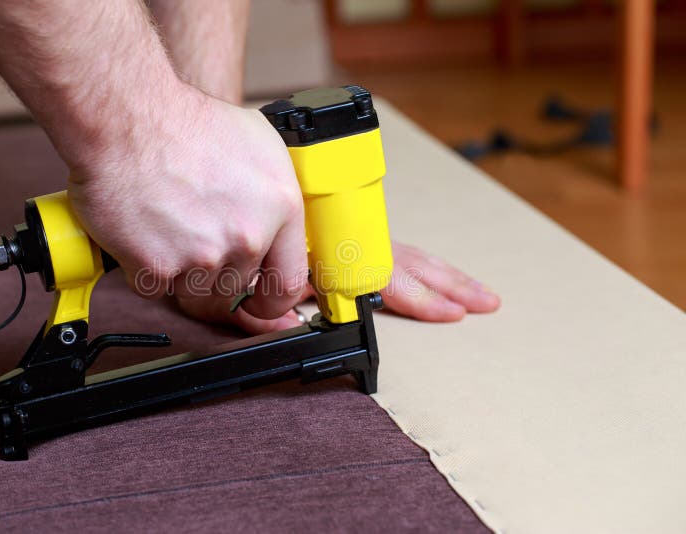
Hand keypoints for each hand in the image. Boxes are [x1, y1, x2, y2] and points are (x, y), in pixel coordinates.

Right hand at [68, 82, 307, 319]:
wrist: (128, 120)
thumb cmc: (187, 123)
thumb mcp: (258, 146)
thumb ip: (273, 199)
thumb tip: (279, 236)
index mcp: (281, 208)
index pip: (288, 283)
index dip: (272, 303)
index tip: (258, 305)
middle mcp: (248, 237)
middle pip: (233, 290)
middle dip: (212, 274)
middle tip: (191, 240)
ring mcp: (203, 255)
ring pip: (193, 293)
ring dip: (178, 271)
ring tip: (167, 225)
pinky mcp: (158, 267)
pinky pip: (155, 287)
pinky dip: (145, 267)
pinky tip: (144, 231)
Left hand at [177, 241, 499, 333]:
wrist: (245, 162)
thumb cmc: (249, 212)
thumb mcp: (256, 260)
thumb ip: (269, 296)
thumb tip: (289, 322)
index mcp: (333, 246)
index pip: (385, 277)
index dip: (420, 298)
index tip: (451, 312)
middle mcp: (353, 236)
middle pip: (409, 262)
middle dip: (449, 285)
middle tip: (486, 301)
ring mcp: (355, 229)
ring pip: (406, 252)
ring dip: (442, 274)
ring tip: (476, 290)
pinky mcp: (350, 225)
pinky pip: (392, 244)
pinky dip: (418, 262)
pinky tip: (433, 272)